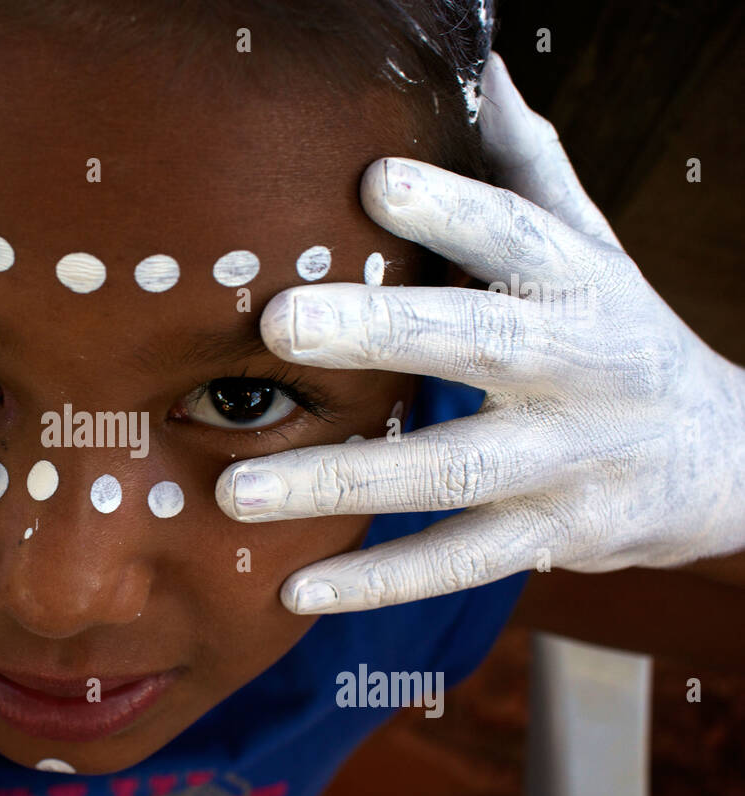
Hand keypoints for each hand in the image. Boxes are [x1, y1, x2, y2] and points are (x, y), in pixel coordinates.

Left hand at [214, 52, 744, 613]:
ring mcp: (566, 462)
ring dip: (344, 483)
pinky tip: (297, 588)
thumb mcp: (592, 247)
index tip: (373, 180)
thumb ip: (527, 169)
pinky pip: (458, 561)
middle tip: (279, 322)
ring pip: (453, 471)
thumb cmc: (619, 335)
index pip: (517, 235)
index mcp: (578, 284)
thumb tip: (477, 70)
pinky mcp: (553, 537)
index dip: (453, 208)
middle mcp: (576, 369)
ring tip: (237, 492)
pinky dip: (380, 583)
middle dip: (382, 333)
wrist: (725, 458)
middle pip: (477, 345)